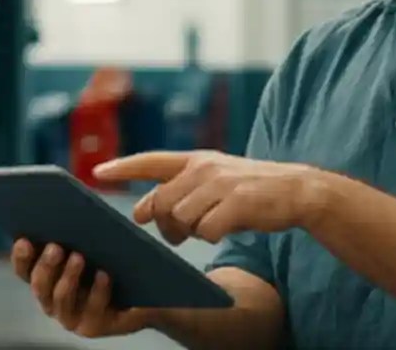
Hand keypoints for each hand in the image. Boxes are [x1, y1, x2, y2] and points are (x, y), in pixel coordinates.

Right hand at [11, 239, 153, 338]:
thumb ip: (74, 234)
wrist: (142, 296)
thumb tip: (63, 211)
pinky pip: (91, 309)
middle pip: (39, 285)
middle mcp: (52, 300)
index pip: (24, 270)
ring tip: (79, 257)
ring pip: (61, 298)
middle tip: (56, 246)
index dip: (21, 256)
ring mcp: (71, 317)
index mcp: (46, 279)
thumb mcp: (91, 245)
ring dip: (68, 277)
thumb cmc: (111, 264)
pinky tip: (104, 274)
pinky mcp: (92, 327)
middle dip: (45, 265)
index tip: (24, 239)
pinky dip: (97, 290)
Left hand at [95, 151, 322, 243]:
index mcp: (196, 160)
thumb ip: (180, 192)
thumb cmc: (249, 192)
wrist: (298, 190)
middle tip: (179, 233)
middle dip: (166, 224)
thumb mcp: (214, 182)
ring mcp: (221, 184)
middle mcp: (204, 168)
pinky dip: (215, 236)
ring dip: (194, 231)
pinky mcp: (237, 203)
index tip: (97, 172)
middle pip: (163, 203)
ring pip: (183, 220)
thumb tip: (146, 214)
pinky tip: (231, 226)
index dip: (123, 167)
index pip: (151, 161)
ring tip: (215, 222)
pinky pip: (208, 232)